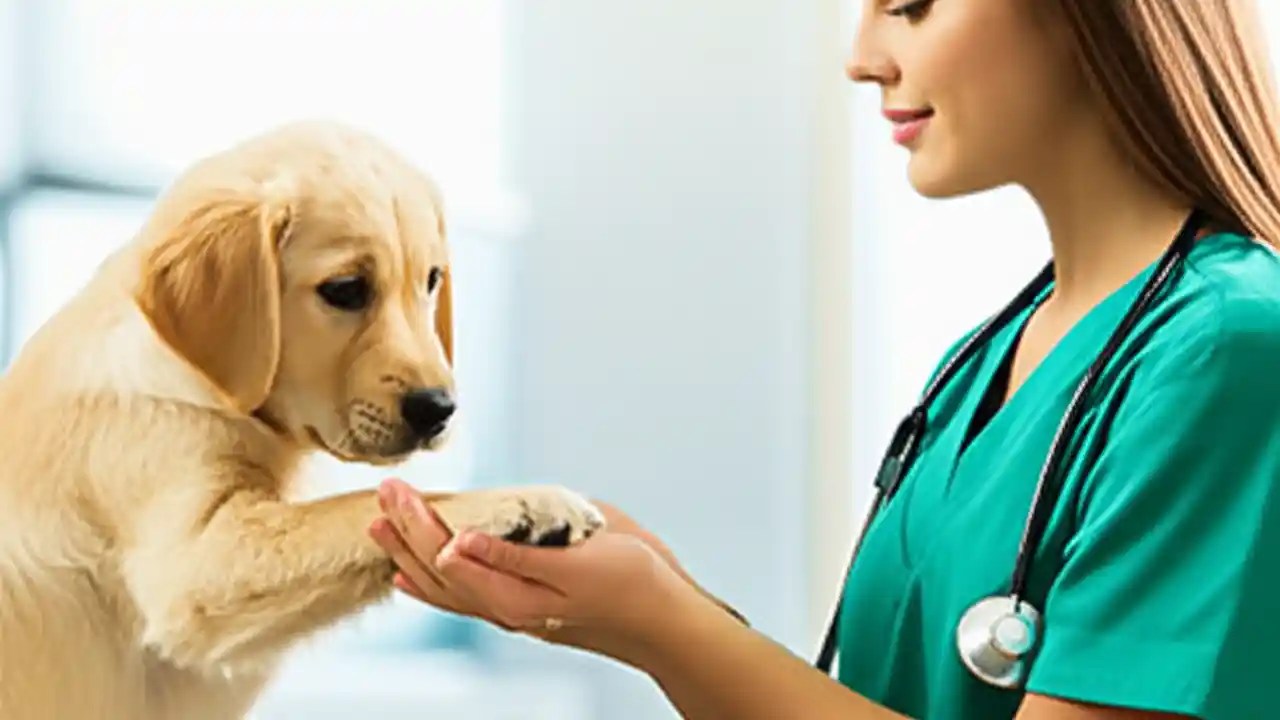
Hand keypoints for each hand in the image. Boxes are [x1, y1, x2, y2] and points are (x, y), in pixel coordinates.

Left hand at [367, 479, 710, 660]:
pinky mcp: (525, 607)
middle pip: (437, 570)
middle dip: (406, 530)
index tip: (399, 489)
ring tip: (383, 529)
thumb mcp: (577, 560)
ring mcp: (513, 610)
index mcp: (513, 594)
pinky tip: (417, 575)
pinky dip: (433, 584)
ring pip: (445, 587)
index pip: (447, 555)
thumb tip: (458, 543)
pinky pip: (464, 596)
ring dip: (411, 554)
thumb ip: (513, 554)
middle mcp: (505, 607)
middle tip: (385, 493)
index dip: (418, 521)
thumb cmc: (633, 585)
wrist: (665, 621)